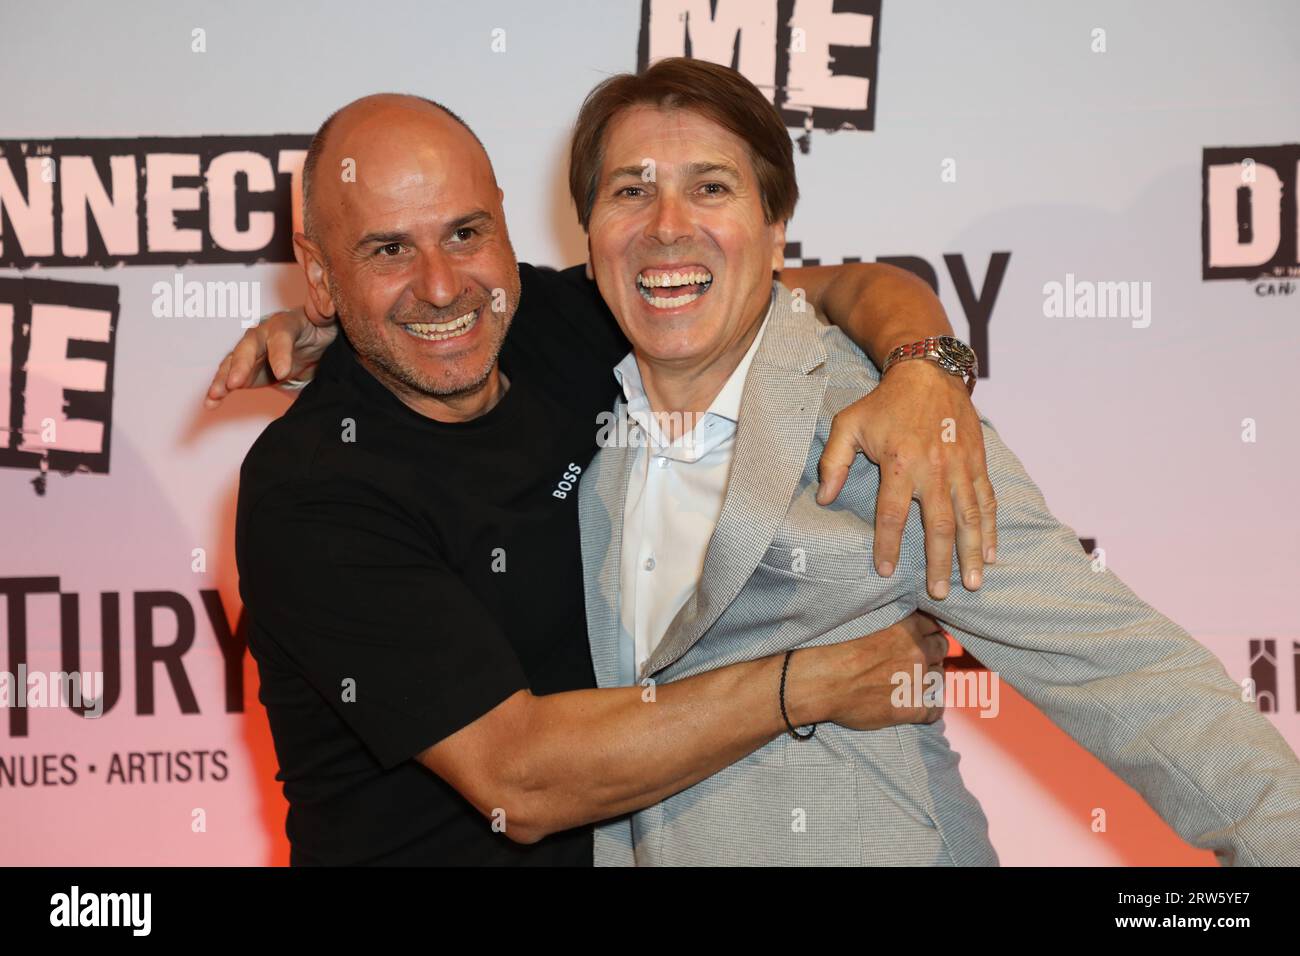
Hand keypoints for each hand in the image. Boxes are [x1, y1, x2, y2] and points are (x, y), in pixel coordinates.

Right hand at [204, 303, 337, 407]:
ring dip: (223, 379)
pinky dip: (219, 390)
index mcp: (285, 323)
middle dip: (241, 365)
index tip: (283, 372)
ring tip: (215, 394)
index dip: (280, 353)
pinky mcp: (246, 370)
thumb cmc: (319, 328)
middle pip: (249, 347)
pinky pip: (230, 379)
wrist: (311, 340)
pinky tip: (211, 402)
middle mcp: (263, 334)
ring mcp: (252, 352)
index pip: (281, 335)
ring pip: (234, 363)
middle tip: (235, 383)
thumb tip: (330, 307)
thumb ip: (327, 314)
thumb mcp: (327, 320)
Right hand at [788, 612, 948, 730]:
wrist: (821, 682)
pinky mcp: (910, 708)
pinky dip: (932, 708)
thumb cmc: (834, 650)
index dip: (927, 632)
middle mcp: (917, 652)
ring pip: (940, 677)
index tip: (920, 638)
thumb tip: (897, 624)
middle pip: (941, 649)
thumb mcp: (864, 622)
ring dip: (931, 678)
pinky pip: (935, 710)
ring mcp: (917, 681)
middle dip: (932, 653)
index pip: (933, 625)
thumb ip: (888, 623)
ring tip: (914, 682)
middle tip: (916, 660)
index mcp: (907, 628)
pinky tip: (922, 707)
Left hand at [815, 360, 995, 598]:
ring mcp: (960, 466)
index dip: (888, 544)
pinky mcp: (978, 462)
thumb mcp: (848, 424)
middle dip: (939, 562)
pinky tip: (993, 554)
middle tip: (938, 593)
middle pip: (938, 524)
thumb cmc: (884, 403)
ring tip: (973, 583)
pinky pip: (987, 500)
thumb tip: (824, 499)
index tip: (885, 571)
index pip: (892, 514)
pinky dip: (991, 528)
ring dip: (972, 552)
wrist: (928, 372)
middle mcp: (933, 468)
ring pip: (970, 517)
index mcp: (899, 462)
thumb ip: (833, 462)